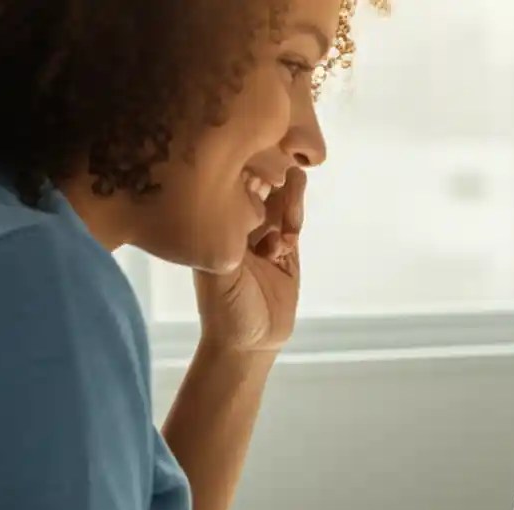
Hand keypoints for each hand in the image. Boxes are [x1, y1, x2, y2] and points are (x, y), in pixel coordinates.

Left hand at [193, 167, 305, 352]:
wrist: (251, 346)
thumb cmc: (226, 311)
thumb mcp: (220, 275)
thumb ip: (229, 242)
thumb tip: (235, 200)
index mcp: (217, 232)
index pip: (230, 193)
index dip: (243, 174)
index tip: (255, 160)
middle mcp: (239, 232)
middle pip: (257, 194)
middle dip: (270, 177)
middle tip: (282, 162)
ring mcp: (265, 242)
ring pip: (279, 208)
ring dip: (287, 195)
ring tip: (294, 177)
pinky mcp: (287, 255)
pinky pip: (293, 227)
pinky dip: (295, 218)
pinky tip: (294, 220)